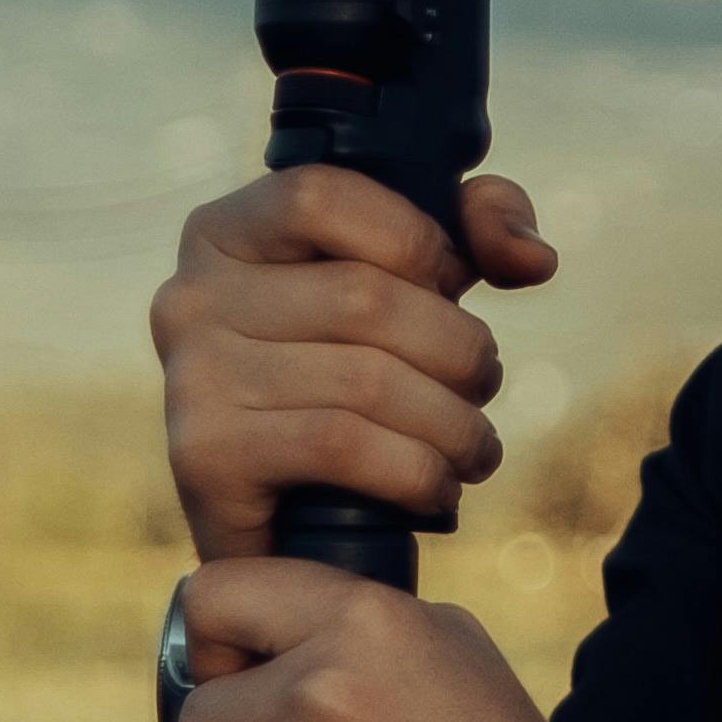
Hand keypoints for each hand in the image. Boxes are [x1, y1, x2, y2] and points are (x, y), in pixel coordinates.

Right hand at [152, 162, 557, 558]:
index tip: (452, 288)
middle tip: (483, 386)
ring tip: (474, 446)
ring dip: (453, 422)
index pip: (321, 194)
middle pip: (364, 296)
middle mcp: (187, 297)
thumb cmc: (349, 382)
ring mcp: (190, 378)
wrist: (283, 527)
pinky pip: (343, 446)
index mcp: (223, 234)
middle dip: (459, 349)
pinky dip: (416, 471)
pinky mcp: (205, 458)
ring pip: (366, 380)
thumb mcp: (407, 282)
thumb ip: (473, 228)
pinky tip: (438, 487)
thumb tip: (534, 255)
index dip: (416, 240)